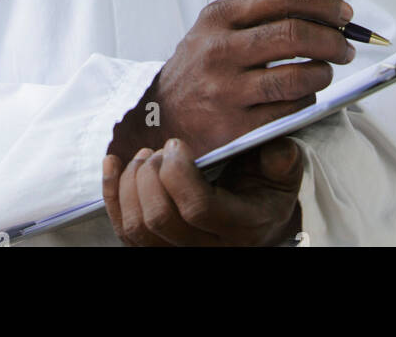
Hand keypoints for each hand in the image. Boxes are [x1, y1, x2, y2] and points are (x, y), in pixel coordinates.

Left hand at [102, 135, 304, 246]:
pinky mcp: (157, 247)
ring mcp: (178, 251)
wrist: (258, 217)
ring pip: (136, 228)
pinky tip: (114, 163)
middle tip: (161, 149)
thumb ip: (283, 160)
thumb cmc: (267, 188)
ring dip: (131, 183)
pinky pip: (123, 230)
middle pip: (159, 219)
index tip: (177, 143)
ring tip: (145, 156)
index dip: (178, 172)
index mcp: (239, 227)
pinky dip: (111, 193)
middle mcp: (208, 248)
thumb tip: (275, 151)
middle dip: (151, 174)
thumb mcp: (284, 173)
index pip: (196, 207)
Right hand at [108, 0, 353, 162]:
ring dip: (324, 73)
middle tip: (345, 47)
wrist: (159, 115)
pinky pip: (288, 111)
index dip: (321, 2)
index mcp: (218, 17)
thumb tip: (322, 11)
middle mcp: (220, 50)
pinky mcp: (235, 126)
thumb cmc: (200, 66)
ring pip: (296, 77)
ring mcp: (227, 89)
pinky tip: (305, 96)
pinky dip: (307, 102)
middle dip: (332, 40)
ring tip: (326, 72)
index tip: (343, 13)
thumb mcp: (215, 29)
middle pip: (293, 35)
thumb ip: (259, 16)